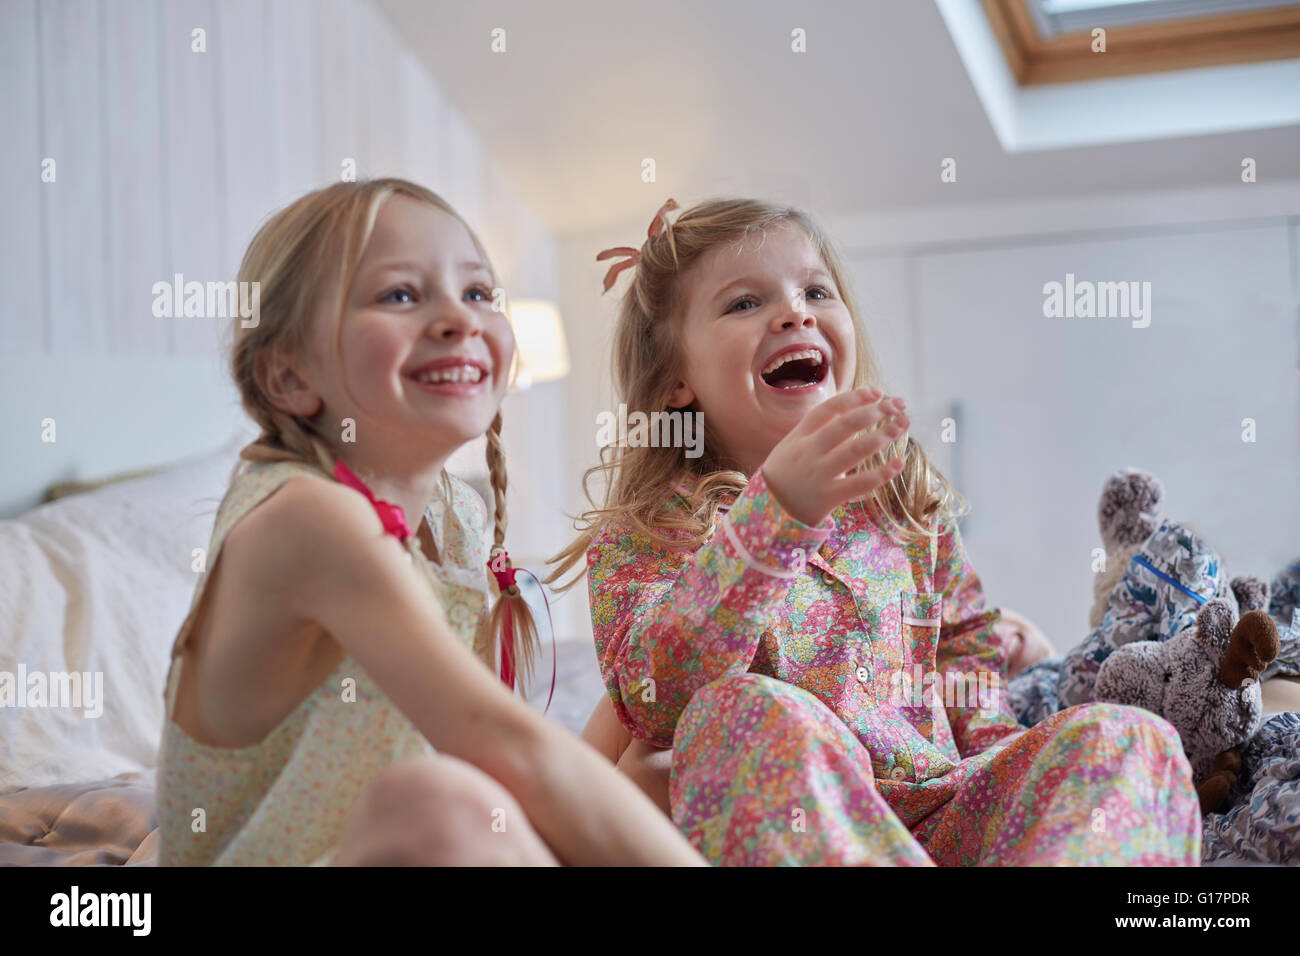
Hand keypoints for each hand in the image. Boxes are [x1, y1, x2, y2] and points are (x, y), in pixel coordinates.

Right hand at [761, 387, 908, 526]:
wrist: (769, 510)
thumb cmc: (787, 473)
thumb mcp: (792, 446)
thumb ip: (819, 431)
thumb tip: (857, 413)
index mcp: (800, 435)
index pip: (830, 408)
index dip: (855, 397)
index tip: (879, 393)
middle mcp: (810, 451)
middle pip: (847, 424)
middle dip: (876, 411)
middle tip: (900, 405)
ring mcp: (819, 474)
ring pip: (856, 449)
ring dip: (883, 434)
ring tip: (902, 425)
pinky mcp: (828, 496)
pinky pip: (860, 483)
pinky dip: (882, 472)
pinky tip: (899, 462)